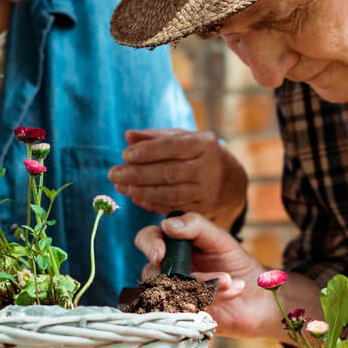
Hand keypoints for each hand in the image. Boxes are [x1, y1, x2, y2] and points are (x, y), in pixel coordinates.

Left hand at [110, 129, 247, 229]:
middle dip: (137, 174)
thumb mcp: (187, 140)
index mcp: (205, 145)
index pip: (172, 147)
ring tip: (120, 187)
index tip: (125, 155)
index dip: (147, 151)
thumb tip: (128, 135)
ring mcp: (208, 193)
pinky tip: (136, 198)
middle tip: (113, 174)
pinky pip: (172, 209)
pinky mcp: (204, 212)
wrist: (233, 185)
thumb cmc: (202, 156)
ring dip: (140, 191)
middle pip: (168, 173)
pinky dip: (151, 204)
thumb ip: (157, 138)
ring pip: (169, 194)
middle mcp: (210, 169)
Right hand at [135, 212, 322, 338]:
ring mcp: (173, 295)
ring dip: (207, 289)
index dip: (149, 245)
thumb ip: (196, 226)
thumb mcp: (221, 240)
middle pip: (155, 274)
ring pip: (172, 295)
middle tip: (226, 277)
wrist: (258, 297)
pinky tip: (233, 292)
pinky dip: (212, 300)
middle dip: (194, 277)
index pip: (147, 240)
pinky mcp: (183, 317)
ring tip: (235, 284)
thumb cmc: (237, 264)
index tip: (160, 254)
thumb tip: (167, 225)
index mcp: (172, 247)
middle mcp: (167, 271)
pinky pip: (185, 311)